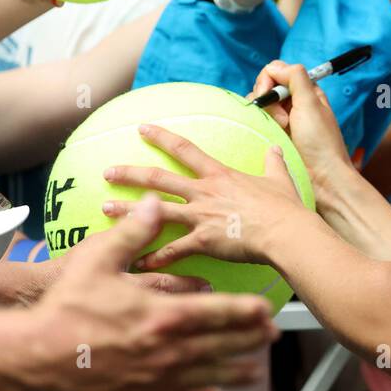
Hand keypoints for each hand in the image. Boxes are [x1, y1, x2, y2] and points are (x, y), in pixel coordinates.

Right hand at [4, 194, 275, 390]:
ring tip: (256, 369)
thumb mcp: (97, 260)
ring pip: (205, 374)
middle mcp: (165, 349)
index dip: (245, 311)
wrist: (30, 357)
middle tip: (273, 337)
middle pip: (219, 345)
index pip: (216, 312)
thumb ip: (132, 231)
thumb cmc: (64, 307)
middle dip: (248, 340)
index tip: (267, 309)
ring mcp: (153, 376)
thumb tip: (154, 202)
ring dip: (234, 370)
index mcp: (161, 315)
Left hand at [100, 125, 312, 270]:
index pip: (185, 149)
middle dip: (130, 174)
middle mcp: (204, 192)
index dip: (162, 137)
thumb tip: (274, 149)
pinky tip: (137, 262)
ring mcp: (201, 216)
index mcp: (220, 175)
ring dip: (127, 211)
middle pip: (159, 178)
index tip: (142, 128)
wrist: (286, 232)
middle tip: (107, 172)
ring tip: (104, 209)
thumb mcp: (280, 179)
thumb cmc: (284, 207)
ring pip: (155, 211)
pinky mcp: (202, 241)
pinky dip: (153, 258)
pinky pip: (171, 250)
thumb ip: (273, 163)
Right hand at [248, 61, 356, 207]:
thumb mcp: (311, 103)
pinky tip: (271, 136)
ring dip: (266, 116)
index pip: (277, 71)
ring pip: (258, 105)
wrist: (322, 178)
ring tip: (281, 130)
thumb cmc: (320, 142)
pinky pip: (256, 122)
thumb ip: (296, 78)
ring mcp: (282, 120)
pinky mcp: (273, 135)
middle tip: (283, 120)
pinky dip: (259, 126)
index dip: (269, 80)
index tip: (270, 95)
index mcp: (306, 91)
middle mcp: (293, 103)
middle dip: (267, 101)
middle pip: (264, 87)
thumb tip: (276, 67)